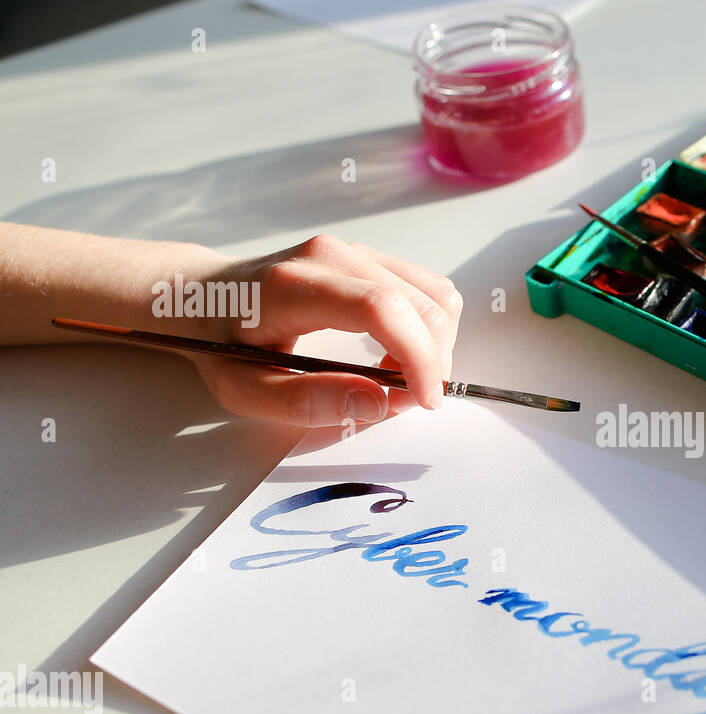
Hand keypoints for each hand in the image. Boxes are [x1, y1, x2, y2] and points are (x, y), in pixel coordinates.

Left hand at [190, 234, 461, 426]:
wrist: (200, 293)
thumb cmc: (219, 343)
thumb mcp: (243, 389)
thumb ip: (305, 401)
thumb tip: (377, 402)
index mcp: (294, 285)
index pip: (382, 309)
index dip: (417, 357)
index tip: (423, 400)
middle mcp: (330, 254)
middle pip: (421, 303)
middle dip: (432, 361)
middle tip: (406, 400)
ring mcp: (354, 250)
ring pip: (435, 295)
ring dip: (434, 345)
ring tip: (396, 376)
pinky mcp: (369, 257)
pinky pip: (427, 288)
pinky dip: (428, 327)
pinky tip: (397, 352)